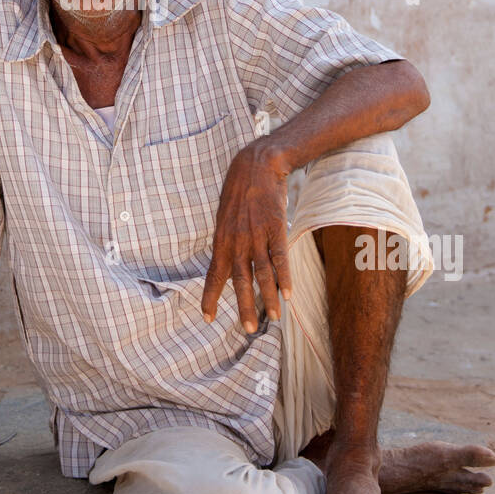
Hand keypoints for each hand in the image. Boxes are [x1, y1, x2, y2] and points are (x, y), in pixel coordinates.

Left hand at [201, 138, 291, 332]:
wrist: (256, 165)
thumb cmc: (239, 191)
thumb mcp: (224, 216)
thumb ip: (226, 240)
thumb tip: (225, 262)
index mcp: (221, 239)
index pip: (213, 274)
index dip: (210, 296)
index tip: (207, 317)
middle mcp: (236, 241)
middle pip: (240, 280)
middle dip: (243, 306)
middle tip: (248, 328)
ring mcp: (256, 235)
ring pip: (262, 273)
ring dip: (268, 297)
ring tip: (273, 317)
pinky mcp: (275, 228)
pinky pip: (280, 257)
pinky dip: (284, 277)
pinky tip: (288, 293)